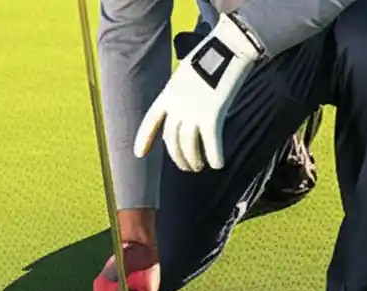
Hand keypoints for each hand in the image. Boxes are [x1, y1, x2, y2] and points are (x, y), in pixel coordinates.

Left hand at [133, 14, 263, 171]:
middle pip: (171, 141)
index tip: (138, 154)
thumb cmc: (212, 56)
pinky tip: (218, 164)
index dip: (144, 138)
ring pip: (189, 147)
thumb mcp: (187, 74)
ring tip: (200, 167)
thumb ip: (185, 93)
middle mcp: (177, 106)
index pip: (151, 120)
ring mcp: (193, 112)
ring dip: (194, 161)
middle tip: (188, 167)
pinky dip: (214, 158)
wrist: (228, 48)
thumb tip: (191, 111)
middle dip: (178, 158)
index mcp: (168, 94)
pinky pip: (212, 145)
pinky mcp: (212, 116)